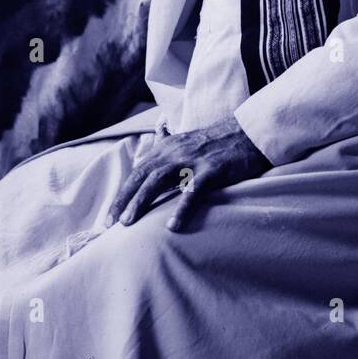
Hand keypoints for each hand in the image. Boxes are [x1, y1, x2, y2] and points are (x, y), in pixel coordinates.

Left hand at [103, 118, 270, 231]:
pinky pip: (193, 191)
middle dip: (123, 200)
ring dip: (141, 202)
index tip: (109, 216)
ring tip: (128, 224)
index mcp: (166, 147)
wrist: (248, 132)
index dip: (122, 193)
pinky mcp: (212, 171)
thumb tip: (156, 133)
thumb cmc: (218, 140)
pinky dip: (181, 209)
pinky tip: (172, 226)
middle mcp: (174, 152)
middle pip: (141, 176)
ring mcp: (192, 160)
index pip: (137, 172)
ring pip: (159, 180)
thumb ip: (168, 140)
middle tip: (109, 224)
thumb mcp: (187, 138)